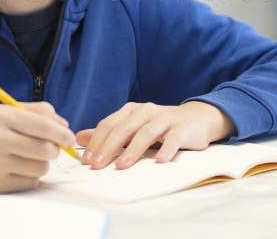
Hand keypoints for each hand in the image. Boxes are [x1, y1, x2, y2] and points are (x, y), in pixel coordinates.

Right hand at [0, 102, 75, 192]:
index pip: (42, 126)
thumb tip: (65, 126)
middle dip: (54, 149)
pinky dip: (30, 175)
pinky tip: (17, 167)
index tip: (69, 138)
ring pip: (41, 167)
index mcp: (0, 116)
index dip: (62, 133)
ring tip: (28, 156)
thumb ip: (38, 112)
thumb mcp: (6, 111)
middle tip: (49, 147)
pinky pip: (30, 182)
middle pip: (45, 150)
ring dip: (42, 163)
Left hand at [76, 101, 234, 169]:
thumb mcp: (133, 127)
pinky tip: (159, 161)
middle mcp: (146, 111)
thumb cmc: (160, 127)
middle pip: (124, 128)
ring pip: (145, 133)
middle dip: (108, 147)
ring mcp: (165, 118)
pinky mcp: (182, 128)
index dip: (97, 141)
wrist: (196, 119)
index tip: (87, 159)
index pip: (109, 124)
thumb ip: (108, 133)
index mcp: (132, 110)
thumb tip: (79, 138)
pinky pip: (173, 139)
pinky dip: (166, 149)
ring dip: (132, 150)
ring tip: (121, 166)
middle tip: (97, 164)